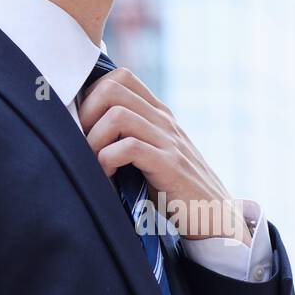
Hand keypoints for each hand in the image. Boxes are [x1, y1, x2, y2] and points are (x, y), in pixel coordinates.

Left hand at [77, 66, 250, 243]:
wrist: (215, 217)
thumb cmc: (173, 188)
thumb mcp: (152, 152)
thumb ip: (128, 135)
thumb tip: (79, 128)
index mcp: (157, 113)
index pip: (120, 76)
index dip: (92, 93)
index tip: (83, 122)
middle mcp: (163, 120)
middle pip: (112, 89)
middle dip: (86, 113)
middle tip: (82, 141)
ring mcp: (168, 141)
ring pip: (118, 115)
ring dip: (94, 139)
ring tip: (93, 161)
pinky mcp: (170, 166)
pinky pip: (130, 147)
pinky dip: (108, 159)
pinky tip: (108, 175)